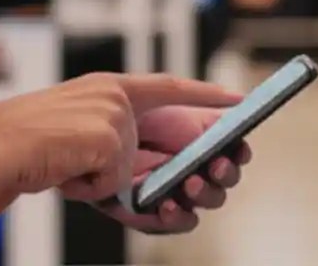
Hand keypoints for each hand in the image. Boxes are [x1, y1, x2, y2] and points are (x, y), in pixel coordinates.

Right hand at [0, 72, 240, 262]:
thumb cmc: (26, 144)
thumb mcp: (72, 128)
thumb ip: (106, 132)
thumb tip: (124, 161)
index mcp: (106, 86)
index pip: (166, 86)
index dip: (204, 94)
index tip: (238, 99)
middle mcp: (113, 94)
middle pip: (138, 147)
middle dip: (108, 167)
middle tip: (69, 159)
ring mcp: (114, 114)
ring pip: (125, 168)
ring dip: (94, 177)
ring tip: (62, 161)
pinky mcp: (110, 137)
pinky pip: (112, 182)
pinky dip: (87, 186)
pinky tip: (64, 170)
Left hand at [92, 106, 252, 233]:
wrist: (79, 131)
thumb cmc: (118, 112)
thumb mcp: (157, 94)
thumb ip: (196, 94)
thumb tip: (237, 97)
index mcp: (196, 139)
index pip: (231, 151)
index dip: (239, 152)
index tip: (237, 149)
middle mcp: (188, 165)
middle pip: (223, 178)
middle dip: (225, 174)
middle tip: (215, 165)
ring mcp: (171, 190)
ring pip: (204, 200)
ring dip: (205, 194)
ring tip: (190, 183)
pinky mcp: (149, 212)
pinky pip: (173, 223)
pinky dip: (177, 217)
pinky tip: (168, 204)